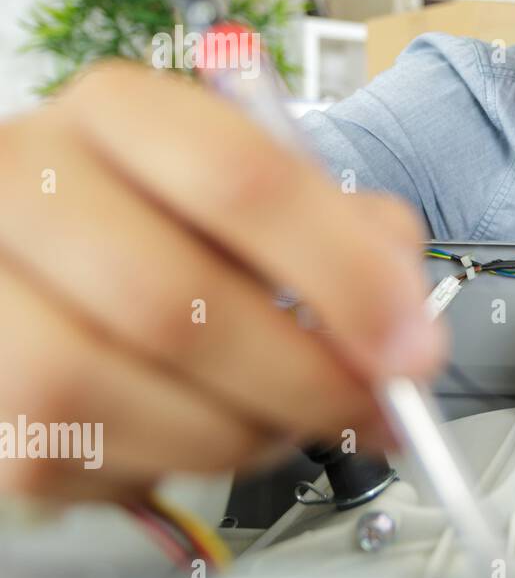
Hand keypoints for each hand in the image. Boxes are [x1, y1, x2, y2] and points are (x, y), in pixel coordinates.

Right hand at [0, 62, 445, 502]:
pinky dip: (175, 464)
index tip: (413, 343)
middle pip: (175, 303)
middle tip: (375, 409)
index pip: (242, 179)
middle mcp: (27, 182)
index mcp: (120, 113)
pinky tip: (207, 430)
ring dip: (240, 433)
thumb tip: (403, 312)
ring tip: (288, 420)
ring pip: (116, 395)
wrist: (39, 262)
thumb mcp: (263, 194)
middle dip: (306, 379)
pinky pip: (84, 458)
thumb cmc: (170, 224)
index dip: (345, 275)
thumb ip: (346, 229)